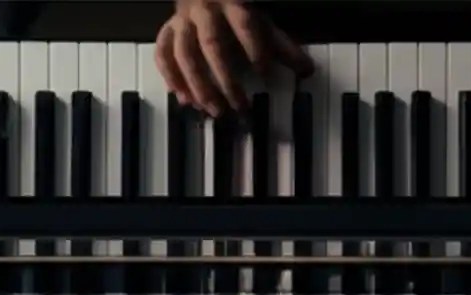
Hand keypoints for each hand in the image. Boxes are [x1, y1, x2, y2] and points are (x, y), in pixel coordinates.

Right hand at [155, 0, 312, 116]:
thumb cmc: (235, 14)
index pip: (245, 24)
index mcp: (233, 4)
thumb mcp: (262, 25)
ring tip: (211, 109)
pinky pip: (163, 54)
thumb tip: (307, 70)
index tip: (264, 73)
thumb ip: (283, 48)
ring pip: (185, 53)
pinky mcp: (168, 32)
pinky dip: (171, 77)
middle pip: (212, 44)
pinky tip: (182, 98)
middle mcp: (205, 11)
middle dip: (225, 77)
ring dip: (198, 84)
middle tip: (238, 105)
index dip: (254, 48)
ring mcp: (184, 22)